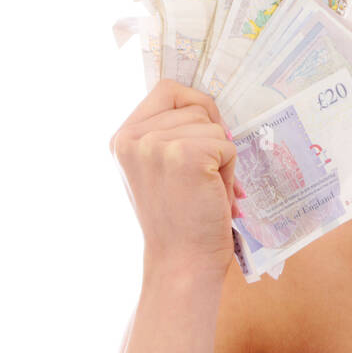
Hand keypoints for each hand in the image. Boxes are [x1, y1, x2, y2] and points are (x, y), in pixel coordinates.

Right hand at [109, 79, 243, 271]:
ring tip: (204, 191)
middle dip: (211, 138)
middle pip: (195, 105)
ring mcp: (155, 144)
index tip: (204, 136)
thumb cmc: (179, 219)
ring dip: (220, 158)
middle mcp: (131, 137)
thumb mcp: (157, 169)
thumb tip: (209, 104)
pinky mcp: (184, 154)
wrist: (182, 263)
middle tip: (201, 179)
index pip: (169, 89)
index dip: (195, 107)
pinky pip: (227, 145)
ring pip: (213, 126)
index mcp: (122, 137)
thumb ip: (168, 134)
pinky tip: (213, 196)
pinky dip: (229, 171)